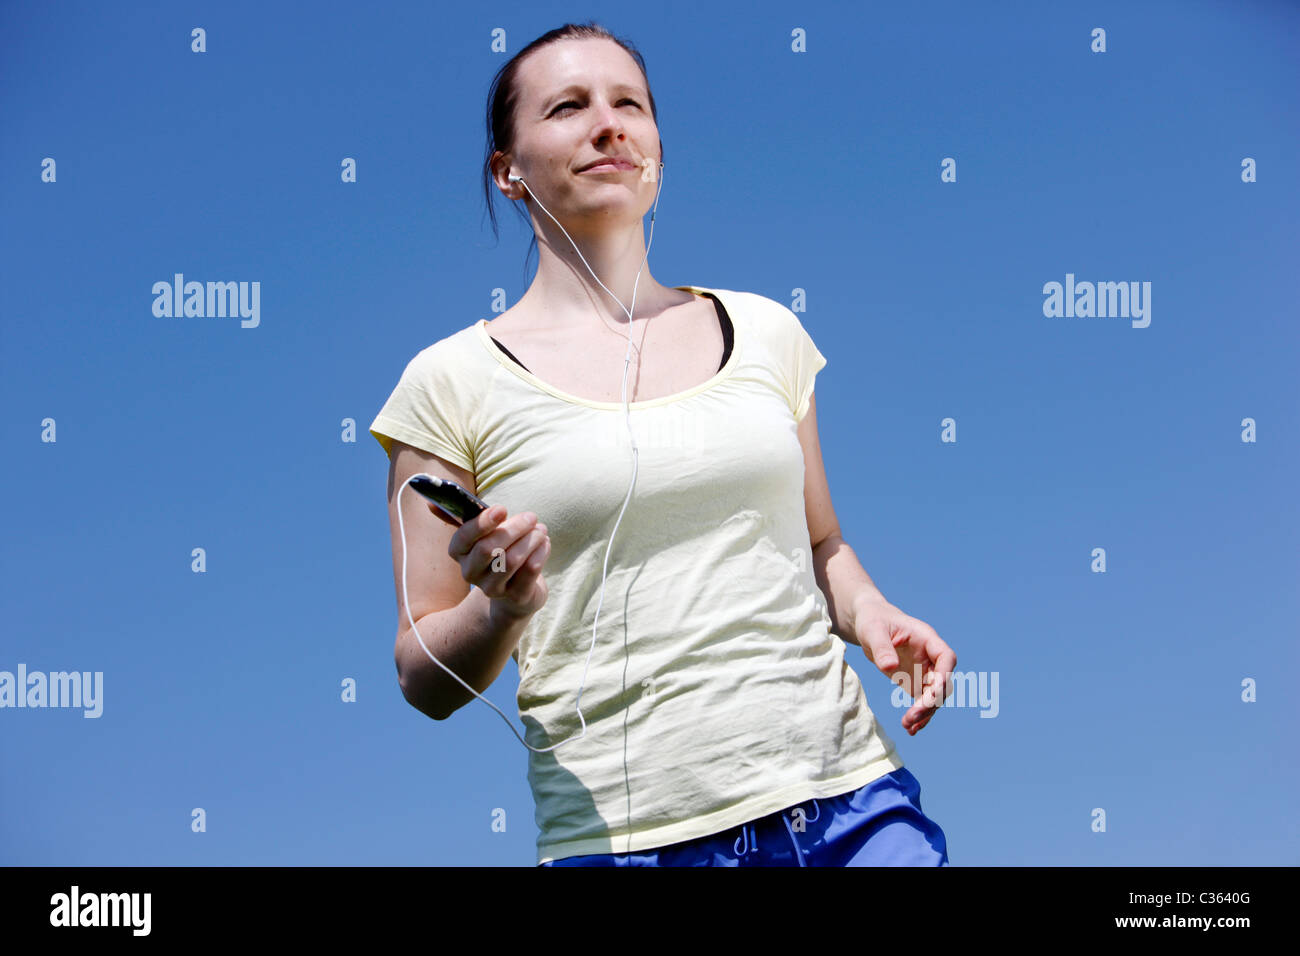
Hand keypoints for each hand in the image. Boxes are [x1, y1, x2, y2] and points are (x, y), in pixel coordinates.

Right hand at [439, 503, 550, 620]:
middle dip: (514, 529)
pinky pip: (530, 571)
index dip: (483, 523)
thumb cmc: (498, 553)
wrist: (516, 593)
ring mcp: (492, 588)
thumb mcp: (481, 535)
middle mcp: (471, 572)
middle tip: (532, 517)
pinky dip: (541, 552)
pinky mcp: (515, 597)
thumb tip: (429, 504)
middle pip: (489, 549)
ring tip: (541, 530)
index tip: (502, 509)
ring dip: (530, 540)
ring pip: (511, 560)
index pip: (464, 538)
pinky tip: (545, 543)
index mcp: (459, 552)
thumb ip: (461, 517)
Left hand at [851, 596, 955, 735]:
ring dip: (925, 712)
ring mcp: (924, 670)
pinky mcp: (915, 682)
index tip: (932, 693)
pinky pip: (922, 701)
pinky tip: (910, 729)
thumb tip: (890, 667)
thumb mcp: (873, 630)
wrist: (869, 623)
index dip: (944, 676)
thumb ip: (882, 647)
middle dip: (930, 701)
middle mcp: (930, 656)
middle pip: (942, 682)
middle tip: (911, 716)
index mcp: (927, 638)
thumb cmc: (873, 620)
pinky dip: (919, 715)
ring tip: (907, 726)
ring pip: (934, 696)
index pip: (946, 657)